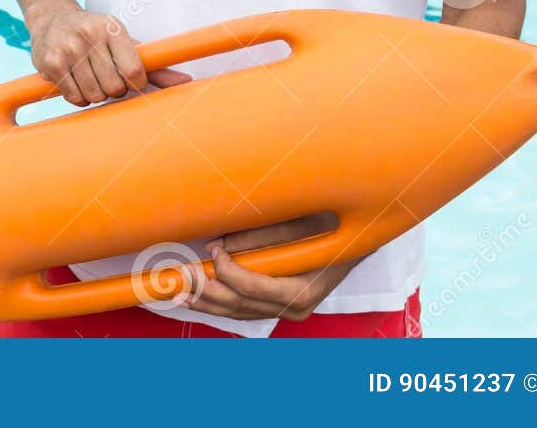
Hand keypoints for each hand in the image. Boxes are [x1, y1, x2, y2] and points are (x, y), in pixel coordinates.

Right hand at [27, 5, 191, 106]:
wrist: (52, 17)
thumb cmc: (96, 34)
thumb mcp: (124, 40)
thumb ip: (154, 65)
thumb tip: (186, 82)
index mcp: (112, 28)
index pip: (134, 71)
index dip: (136, 83)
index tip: (131, 78)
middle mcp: (89, 36)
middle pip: (114, 87)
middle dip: (115, 88)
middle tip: (107, 75)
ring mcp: (67, 49)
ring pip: (95, 95)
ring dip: (97, 94)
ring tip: (91, 77)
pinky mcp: (50, 63)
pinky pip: (75, 98)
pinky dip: (79, 97)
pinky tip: (76, 80)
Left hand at [177, 212, 360, 321]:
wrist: (355, 240)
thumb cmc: (332, 225)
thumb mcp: (301, 223)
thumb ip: (262, 236)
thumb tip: (220, 244)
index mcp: (303, 289)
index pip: (255, 288)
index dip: (229, 271)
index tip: (214, 250)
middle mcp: (295, 307)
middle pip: (241, 305)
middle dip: (208, 291)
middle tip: (183, 275)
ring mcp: (288, 310)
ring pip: (239, 312)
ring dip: (207, 303)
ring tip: (180, 293)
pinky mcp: (280, 306)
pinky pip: (245, 309)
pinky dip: (220, 303)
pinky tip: (198, 298)